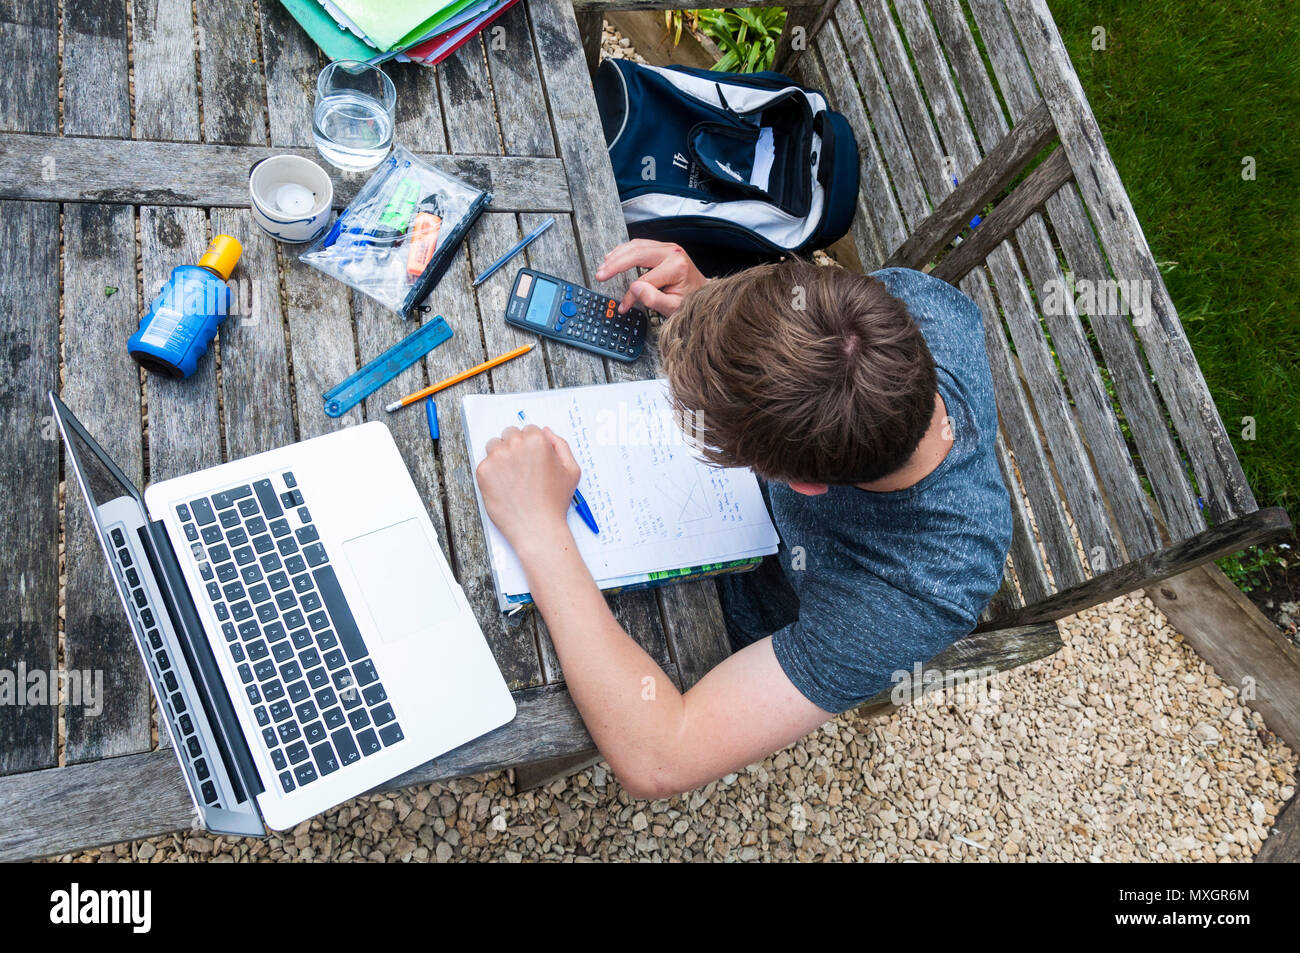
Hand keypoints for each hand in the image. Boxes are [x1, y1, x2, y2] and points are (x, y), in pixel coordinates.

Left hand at [475, 425, 580, 550]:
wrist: (537, 528)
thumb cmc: (555, 502)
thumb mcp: (571, 470)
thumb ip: (560, 445)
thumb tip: (546, 431)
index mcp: (537, 440)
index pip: (528, 430)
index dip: (531, 446)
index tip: (532, 460)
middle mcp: (515, 444)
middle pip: (509, 434)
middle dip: (515, 447)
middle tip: (522, 470)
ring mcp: (497, 457)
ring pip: (494, 446)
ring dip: (501, 456)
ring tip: (512, 478)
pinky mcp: (483, 471)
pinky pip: (485, 464)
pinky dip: (492, 473)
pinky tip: (504, 487)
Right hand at [594, 239, 705, 316]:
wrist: (702, 291)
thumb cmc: (690, 300)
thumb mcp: (674, 307)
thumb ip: (654, 299)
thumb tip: (634, 288)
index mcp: (676, 267)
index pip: (644, 280)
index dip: (630, 295)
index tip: (623, 307)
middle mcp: (672, 252)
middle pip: (636, 254)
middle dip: (615, 265)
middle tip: (600, 276)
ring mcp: (668, 247)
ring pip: (635, 245)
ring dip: (617, 255)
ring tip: (603, 268)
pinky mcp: (663, 247)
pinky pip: (639, 244)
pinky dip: (624, 251)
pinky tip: (613, 257)